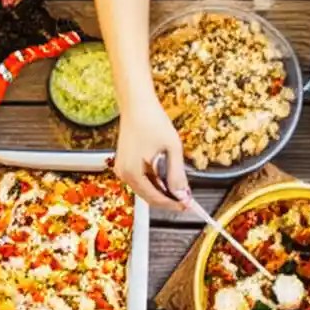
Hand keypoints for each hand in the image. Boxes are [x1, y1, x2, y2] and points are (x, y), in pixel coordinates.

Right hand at [113, 96, 189, 210]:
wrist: (136, 105)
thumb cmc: (152, 121)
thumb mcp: (171, 149)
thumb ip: (177, 174)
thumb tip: (183, 194)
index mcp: (133, 173)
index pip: (155, 198)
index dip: (173, 203)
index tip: (188, 205)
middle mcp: (124, 174)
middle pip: (148, 196)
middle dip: (168, 199)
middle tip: (186, 199)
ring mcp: (122, 169)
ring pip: (145, 189)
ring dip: (161, 191)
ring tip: (179, 188)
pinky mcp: (124, 163)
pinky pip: (140, 180)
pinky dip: (154, 182)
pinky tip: (166, 178)